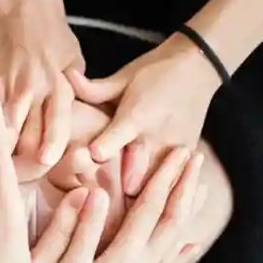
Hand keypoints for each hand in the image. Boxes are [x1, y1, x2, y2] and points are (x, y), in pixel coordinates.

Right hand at [0, 2, 83, 165]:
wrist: (25, 10)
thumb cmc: (56, 45)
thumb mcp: (77, 68)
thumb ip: (77, 100)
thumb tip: (83, 138)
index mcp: (57, 87)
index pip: (55, 123)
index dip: (50, 145)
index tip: (45, 161)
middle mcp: (30, 87)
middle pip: (18, 133)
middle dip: (13, 159)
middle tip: (9, 177)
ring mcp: (2, 80)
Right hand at [31, 146, 205, 262]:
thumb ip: (83, 230)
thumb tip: (98, 191)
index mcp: (124, 257)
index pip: (151, 208)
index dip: (166, 177)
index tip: (179, 151)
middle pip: (172, 219)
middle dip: (184, 185)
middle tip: (197, 156)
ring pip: (175, 239)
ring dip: (187, 210)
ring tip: (201, 189)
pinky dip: (182, 250)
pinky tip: (190, 247)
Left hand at [67, 34, 221, 195]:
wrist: (199, 66)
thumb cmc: (155, 70)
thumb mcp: (124, 77)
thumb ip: (94, 89)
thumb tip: (63, 79)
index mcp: (136, 116)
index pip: (108, 146)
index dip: (93, 155)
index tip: (83, 160)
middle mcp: (156, 138)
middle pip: (132, 180)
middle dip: (116, 189)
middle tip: (102, 190)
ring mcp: (175, 150)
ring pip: (154, 188)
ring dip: (139, 193)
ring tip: (124, 196)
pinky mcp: (189, 156)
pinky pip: (173, 185)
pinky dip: (160, 189)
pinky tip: (149, 190)